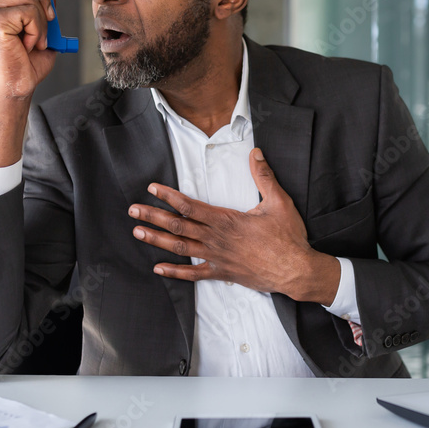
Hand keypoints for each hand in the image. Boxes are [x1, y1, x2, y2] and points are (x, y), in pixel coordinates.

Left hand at [128, 148, 340, 303]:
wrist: (296, 270)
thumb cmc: (288, 237)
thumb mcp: (279, 202)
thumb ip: (264, 176)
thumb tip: (255, 152)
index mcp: (226, 220)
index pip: (190, 205)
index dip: (168, 196)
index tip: (152, 189)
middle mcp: (216, 239)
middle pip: (178, 226)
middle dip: (153, 217)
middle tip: (132, 211)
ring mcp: (217, 257)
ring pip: (180, 248)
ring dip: (157, 240)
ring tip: (137, 233)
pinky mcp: (222, 273)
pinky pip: (193, 274)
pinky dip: (174, 272)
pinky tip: (158, 268)